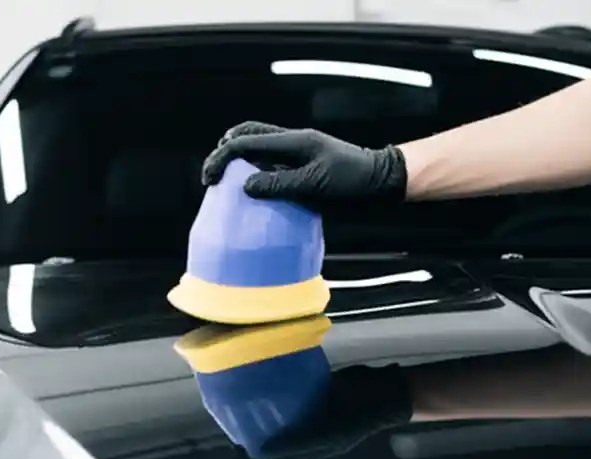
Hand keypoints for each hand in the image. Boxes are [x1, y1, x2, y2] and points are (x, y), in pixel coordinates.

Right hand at [201, 122, 407, 204]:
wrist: (380, 182)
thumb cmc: (353, 181)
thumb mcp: (316, 184)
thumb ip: (281, 184)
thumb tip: (246, 186)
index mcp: (293, 141)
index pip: (247, 141)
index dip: (223, 157)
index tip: (210, 179)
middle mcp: (291, 142)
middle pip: (248, 135)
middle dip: (225, 151)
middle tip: (212, 177)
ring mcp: (296, 153)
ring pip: (257, 147)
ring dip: (238, 160)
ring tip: (224, 182)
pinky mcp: (301, 166)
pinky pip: (270, 164)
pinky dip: (254, 172)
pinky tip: (249, 190)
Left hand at [238, 365, 412, 458]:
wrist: (388, 392)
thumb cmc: (362, 416)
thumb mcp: (332, 434)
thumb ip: (300, 444)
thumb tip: (264, 452)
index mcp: (313, 449)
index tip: (235, 450)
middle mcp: (310, 435)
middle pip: (274, 443)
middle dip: (252, 438)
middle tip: (231, 424)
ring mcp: (312, 415)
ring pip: (281, 421)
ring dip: (261, 417)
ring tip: (241, 405)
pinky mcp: (316, 394)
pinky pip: (292, 397)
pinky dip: (277, 394)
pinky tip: (263, 382)